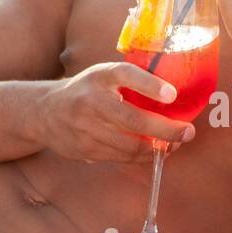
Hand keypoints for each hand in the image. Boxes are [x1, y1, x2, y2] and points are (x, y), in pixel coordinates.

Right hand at [41, 62, 194, 162]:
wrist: (44, 112)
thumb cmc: (87, 90)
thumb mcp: (103, 75)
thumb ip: (131, 81)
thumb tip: (174, 95)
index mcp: (99, 76)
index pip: (126, 75)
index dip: (151, 85)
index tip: (172, 94)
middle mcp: (91, 101)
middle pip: (134, 120)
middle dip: (166, 130)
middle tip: (187, 132)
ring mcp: (85, 128)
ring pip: (130, 145)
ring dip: (157, 148)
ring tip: (175, 143)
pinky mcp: (85, 149)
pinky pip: (121, 157)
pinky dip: (142, 157)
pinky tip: (155, 152)